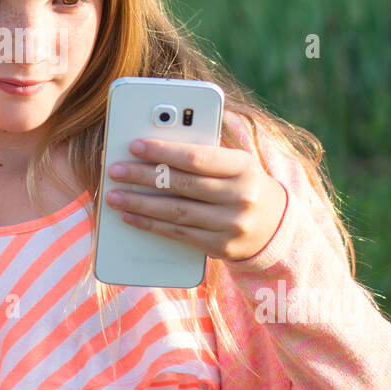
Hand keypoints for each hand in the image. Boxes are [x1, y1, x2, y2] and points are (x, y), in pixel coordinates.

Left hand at [102, 109, 287, 265]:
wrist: (276, 225)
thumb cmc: (243, 183)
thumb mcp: (235, 162)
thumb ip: (204, 153)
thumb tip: (156, 143)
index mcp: (243, 166)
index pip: (196, 158)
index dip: (163, 152)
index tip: (135, 146)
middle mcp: (240, 196)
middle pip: (182, 185)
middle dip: (143, 177)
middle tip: (115, 170)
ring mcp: (231, 224)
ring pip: (176, 212)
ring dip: (140, 203)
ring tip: (114, 196)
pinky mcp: (221, 246)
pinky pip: (179, 234)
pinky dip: (151, 225)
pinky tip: (131, 216)